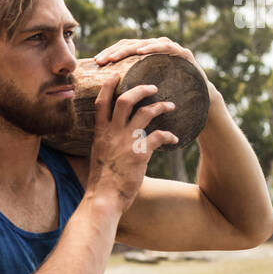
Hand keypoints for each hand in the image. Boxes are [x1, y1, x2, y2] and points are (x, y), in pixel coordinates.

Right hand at [87, 72, 178, 210]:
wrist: (103, 199)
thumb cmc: (101, 181)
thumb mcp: (98, 156)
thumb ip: (104, 143)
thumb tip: (108, 139)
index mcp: (100, 133)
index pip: (102, 102)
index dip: (109, 85)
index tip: (117, 74)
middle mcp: (112, 133)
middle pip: (125, 100)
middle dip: (141, 89)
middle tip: (153, 87)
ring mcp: (126, 142)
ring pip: (145, 113)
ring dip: (161, 106)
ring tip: (171, 105)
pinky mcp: (140, 154)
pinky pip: (159, 136)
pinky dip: (169, 135)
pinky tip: (174, 139)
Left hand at [94, 36, 212, 89]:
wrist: (199, 106)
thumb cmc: (168, 100)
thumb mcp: (144, 94)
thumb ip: (129, 87)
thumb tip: (102, 92)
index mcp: (145, 57)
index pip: (123, 50)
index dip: (109, 53)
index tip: (95, 63)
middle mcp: (156, 49)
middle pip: (130, 44)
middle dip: (114, 51)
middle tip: (100, 60)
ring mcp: (170, 49)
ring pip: (145, 43)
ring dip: (128, 49)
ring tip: (114, 57)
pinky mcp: (183, 53)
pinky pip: (166, 46)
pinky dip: (152, 47)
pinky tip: (141, 51)